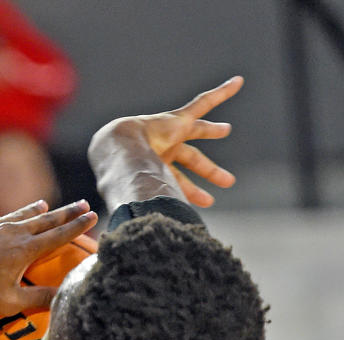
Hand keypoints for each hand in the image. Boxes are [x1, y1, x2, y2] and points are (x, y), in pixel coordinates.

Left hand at [0, 200, 96, 315]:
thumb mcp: (8, 301)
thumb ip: (37, 298)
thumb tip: (63, 297)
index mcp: (25, 249)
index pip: (58, 235)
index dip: (77, 226)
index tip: (93, 215)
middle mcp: (13, 232)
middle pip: (46, 219)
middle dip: (66, 212)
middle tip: (83, 203)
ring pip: (22, 215)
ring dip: (37, 210)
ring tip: (46, 205)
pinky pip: (0, 219)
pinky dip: (11, 217)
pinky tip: (8, 219)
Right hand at [90, 76, 243, 206]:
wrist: (117, 152)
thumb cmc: (126, 178)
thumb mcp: (145, 199)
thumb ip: (153, 212)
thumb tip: (156, 240)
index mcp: (155, 171)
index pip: (177, 183)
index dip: (190, 194)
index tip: (204, 207)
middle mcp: (164, 151)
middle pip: (192, 161)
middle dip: (209, 171)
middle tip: (228, 182)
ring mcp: (171, 133)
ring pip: (198, 131)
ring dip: (213, 131)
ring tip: (226, 130)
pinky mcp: (178, 118)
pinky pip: (203, 102)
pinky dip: (221, 92)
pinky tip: (238, 82)